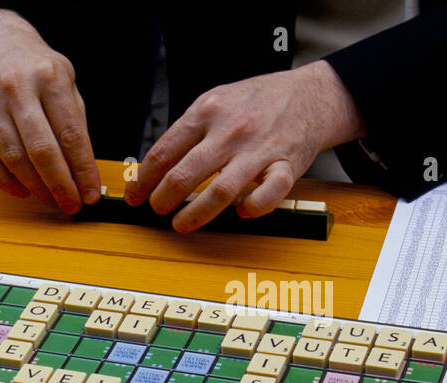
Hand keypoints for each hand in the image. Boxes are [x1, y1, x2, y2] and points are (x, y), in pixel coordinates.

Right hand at [0, 8, 99, 211]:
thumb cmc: (34, 65)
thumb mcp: (64, 78)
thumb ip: (73, 119)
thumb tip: (84, 169)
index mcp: (50, 76)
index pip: (70, 133)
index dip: (82, 169)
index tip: (89, 194)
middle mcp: (17, 87)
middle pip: (41, 150)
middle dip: (59, 185)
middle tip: (70, 205)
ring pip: (12, 158)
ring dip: (34, 187)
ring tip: (49, 199)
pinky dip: (4, 182)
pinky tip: (21, 191)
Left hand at [124, 61, 365, 231]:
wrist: (312, 94)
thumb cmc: (258, 102)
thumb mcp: (215, 102)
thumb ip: (186, 132)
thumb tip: (151, 168)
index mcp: (207, 112)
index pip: (163, 153)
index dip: (142, 181)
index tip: (134, 197)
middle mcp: (231, 131)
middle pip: (184, 174)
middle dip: (162, 199)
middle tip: (156, 210)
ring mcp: (259, 149)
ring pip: (221, 190)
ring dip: (195, 214)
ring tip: (181, 223)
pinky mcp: (286, 165)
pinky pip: (269, 194)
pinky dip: (254, 207)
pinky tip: (242, 213)